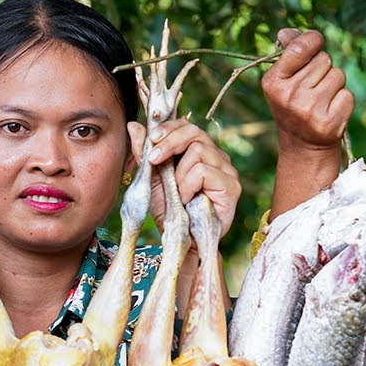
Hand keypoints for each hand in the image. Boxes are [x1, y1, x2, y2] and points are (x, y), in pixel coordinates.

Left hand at [128, 119, 240, 236]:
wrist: (180, 239)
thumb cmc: (170, 210)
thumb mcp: (152, 178)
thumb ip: (144, 153)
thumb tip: (134, 125)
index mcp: (198, 152)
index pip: (188, 126)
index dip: (170, 127)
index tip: (152, 138)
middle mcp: (216, 157)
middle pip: (195, 131)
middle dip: (169, 143)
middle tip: (153, 159)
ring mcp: (226, 170)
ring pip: (198, 151)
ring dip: (179, 174)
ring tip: (177, 193)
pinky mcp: (232, 185)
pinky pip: (203, 171)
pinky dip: (188, 186)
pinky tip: (187, 200)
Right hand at [262, 29, 353, 152]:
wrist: (302, 147)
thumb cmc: (295, 106)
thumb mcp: (284, 82)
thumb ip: (289, 54)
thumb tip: (286, 32)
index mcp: (273, 82)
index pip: (301, 46)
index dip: (313, 41)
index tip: (314, 46)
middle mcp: (288, 96)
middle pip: (323, 60)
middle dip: (323, 70)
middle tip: (313, 89)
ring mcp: (309, 110)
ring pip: (338, 75)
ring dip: (334, 85)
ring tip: (322, 101)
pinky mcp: (329, 122)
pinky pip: (347, 94)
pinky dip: (343, 101)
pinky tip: (330, 112)